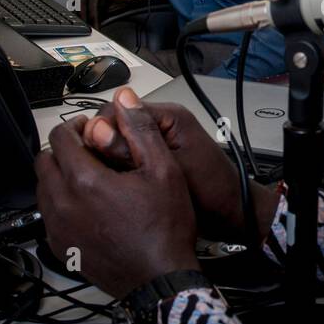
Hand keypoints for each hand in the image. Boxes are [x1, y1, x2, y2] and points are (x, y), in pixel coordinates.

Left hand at [35, 99, 198, 298]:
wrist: (160, 279)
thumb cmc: (164, 230)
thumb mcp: (164, 170)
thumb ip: (141, 130)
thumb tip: (125, 101)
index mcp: (85, 182)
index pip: (61, 137)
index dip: (77, 127)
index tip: (92, 130)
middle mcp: (63, 205)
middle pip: (44, 161)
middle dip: (64, 149)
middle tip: (90, 150)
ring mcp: (59, 229)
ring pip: (43, 188)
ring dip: (59, 175)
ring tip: (90, 177)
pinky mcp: (61, 248)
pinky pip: (49, 215)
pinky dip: (61, 203)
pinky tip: (88, 206)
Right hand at [72, 0, 118, 27]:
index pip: (93, 12)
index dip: (95, 23)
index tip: (97, 30)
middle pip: (82, 13)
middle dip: (86, 24)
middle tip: (91, 31)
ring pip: (75, 10)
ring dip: (80, 18)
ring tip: (86, 25)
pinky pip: (72, 4)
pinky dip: (76, 11)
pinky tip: (80, 15)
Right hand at [81, 87, 278, 244]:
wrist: (232, 214)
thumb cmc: (212, 192)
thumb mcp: (169, 170)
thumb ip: (131, 151)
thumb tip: (96, 131)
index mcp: (168, 117)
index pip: (117, 110)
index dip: (99, 132)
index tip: (91, 155)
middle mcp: (162, 125)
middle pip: (114, 126)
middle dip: (101, 146)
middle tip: (98, 171)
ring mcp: (158, 142)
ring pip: (117, 143)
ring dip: (108, 159)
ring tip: (105, 179)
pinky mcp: (155, 160)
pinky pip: (126, 158)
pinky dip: (117, 169)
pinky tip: (115, 185)